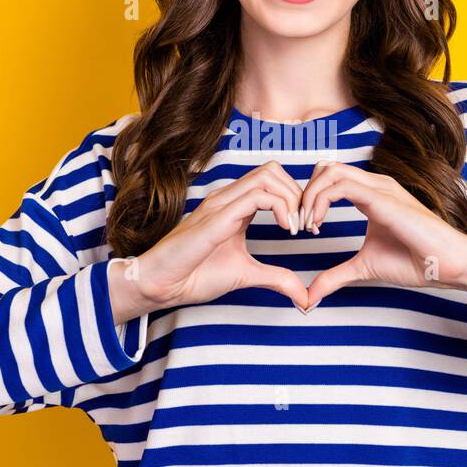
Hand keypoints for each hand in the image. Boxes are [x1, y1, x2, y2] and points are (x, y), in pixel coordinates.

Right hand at [108, 161, 308, 321]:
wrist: (161, 285)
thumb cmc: (194, 276)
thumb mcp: (247, 275)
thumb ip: (276, 279)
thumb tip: (304, 297)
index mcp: (234, 206)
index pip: (272, 180)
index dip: (296, 198)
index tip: (305, 228)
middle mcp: (227, 198)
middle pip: (273, 169)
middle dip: (298, 193)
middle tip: (305, 225)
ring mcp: (221, 204)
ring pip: (268, 175)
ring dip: (292, 198)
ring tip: (296, 227)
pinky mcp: (217, 217)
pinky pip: (256, 196)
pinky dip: (281, 208)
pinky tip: (287, 229)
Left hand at [299, 161, 466, 309]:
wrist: (446, 265)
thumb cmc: (415, 262)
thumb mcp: (363, 268)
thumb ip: (336, 276)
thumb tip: (311, 296)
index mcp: (372, 194)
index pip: (330, 177)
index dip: (309, 198)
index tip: (305, 228)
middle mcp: (375, 184)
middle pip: (325, 167)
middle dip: (304, 193)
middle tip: (301, 224)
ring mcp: (380, 188)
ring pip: (330, 170)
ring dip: (309, 196)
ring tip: (308, 225)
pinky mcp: (382, 198)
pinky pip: (340, 186)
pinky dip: (320, 202)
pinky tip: (318, 225)